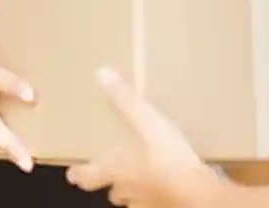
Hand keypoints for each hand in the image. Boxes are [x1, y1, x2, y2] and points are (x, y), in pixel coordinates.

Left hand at [65, 68, 221, 206]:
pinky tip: (170, 189)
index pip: (88, 177)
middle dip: (114, 184)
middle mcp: (128, 191)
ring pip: (134, 202)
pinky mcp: (167, 207)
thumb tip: (100, 73)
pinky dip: (160, 197)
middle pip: (114, 192)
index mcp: (116, 170)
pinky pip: (158, 204)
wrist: (195, 191)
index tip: (73, 173)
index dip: (80, 173)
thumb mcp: (146, 122)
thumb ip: (125, 100)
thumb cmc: (165, 157)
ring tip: (146, 181)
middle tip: (116, 175)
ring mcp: (147, 204)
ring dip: (136, 193)